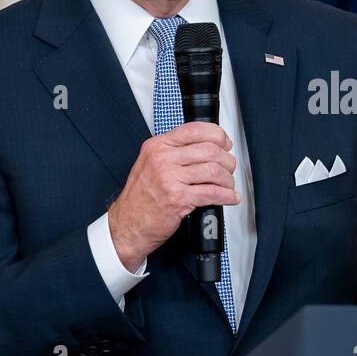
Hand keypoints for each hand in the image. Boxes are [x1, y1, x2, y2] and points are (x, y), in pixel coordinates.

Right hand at [107, 122, 239, 270]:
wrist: (126, 225)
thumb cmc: (140, 198)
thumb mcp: (150, 164)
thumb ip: (174, 152)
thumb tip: (205, 146)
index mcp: (157, 146)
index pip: (194, 130)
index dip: (217, 135)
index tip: (225, 143)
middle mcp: (162, 159)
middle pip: (209, 150)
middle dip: (227, 160)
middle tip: (229, 169)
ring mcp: (169, 178)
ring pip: (214, 171)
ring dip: (228, 179)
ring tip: (228, 185)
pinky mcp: (178, 198)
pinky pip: (212, 192)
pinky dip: (227, 195)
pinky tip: (230, 197)